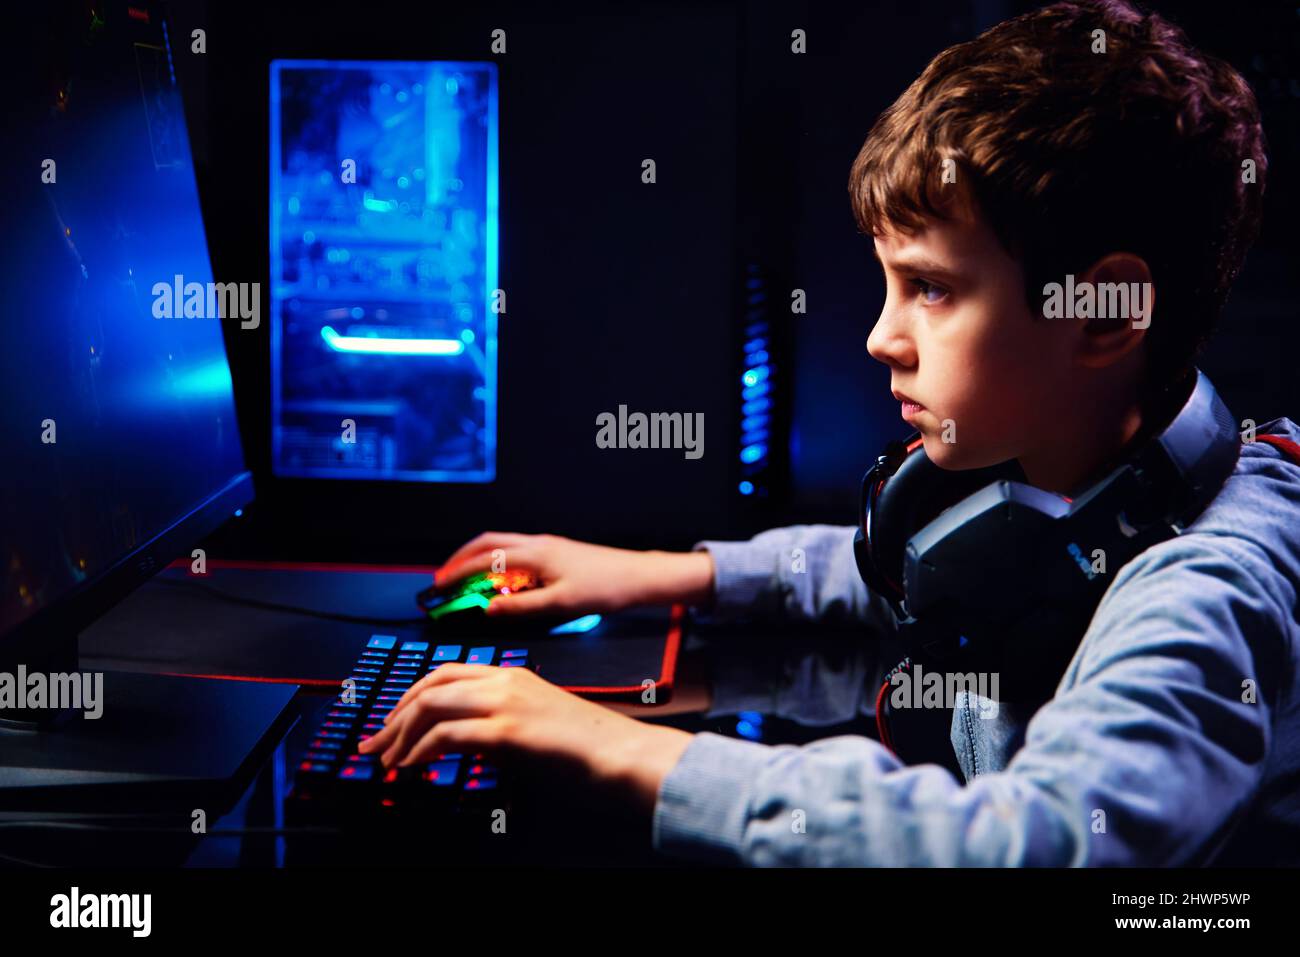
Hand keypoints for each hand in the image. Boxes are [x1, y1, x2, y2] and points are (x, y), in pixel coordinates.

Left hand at [355, 663, 693, 811]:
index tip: (393, 721)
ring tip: (386, 761)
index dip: (412, 696)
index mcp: (512, 676)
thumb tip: (468, 745)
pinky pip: (445, 735)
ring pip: (431, 704)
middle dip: (394, 715)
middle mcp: (504, 681)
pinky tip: (411, 769)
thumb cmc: (590, 748)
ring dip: (400, 734)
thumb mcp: (537, 726)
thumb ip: (501, 727)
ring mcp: (505, 702)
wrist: (623, 755)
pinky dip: (420, 752)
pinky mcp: (507, 730)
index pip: (447, 674)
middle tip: (375, 743)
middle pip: (430, 685)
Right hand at [432, 532, 713, 618]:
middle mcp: (537, 544)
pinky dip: (499, 563)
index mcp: (535, 554)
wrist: (639, 577)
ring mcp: (547, 546)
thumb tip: (487, 609)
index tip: (438, 586)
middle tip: (443, 578)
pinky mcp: (556, 553)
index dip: (457, 573)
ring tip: (465, 580)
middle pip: (487, 543)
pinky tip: (501, 582)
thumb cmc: (605, 588)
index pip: (484, 559)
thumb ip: (521, 607)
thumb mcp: (560, 605)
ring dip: (479, 559)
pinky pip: (517, 553)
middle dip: (461, 558)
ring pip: (502, 545)